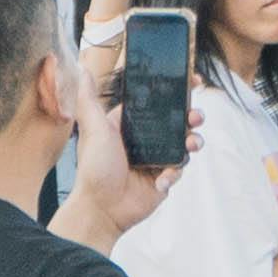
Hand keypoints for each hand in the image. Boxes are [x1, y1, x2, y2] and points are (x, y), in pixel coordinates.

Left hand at [62, 41, 180, 237]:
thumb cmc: (94, 169)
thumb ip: (89, 99)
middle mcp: (146, 137)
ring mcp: (157, 156)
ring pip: (186, 141)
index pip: (159, 99)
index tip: (194, 81)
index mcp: (131, 122)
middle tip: (196, 116)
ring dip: (193, 140)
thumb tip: (82, 67)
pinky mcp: (164, 176)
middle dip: (193, 114)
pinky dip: (174, 172)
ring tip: (191, 144)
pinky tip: (162, 179)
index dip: (178, 89)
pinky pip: (179, 168)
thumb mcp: (92, 129)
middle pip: (179, 118)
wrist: (101, 210)